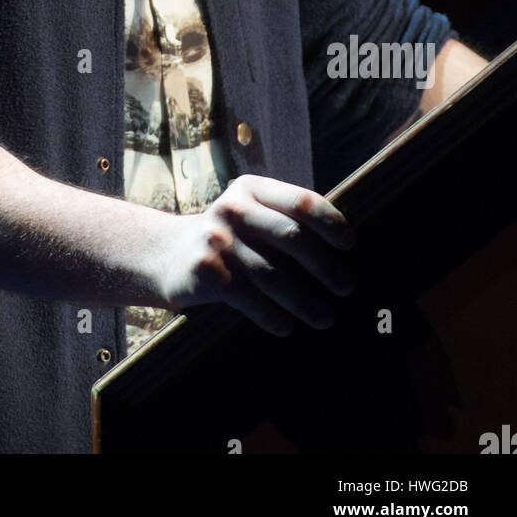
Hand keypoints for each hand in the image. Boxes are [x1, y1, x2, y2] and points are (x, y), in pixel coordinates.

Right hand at [157, 173, 355, 334]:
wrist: (167, 254)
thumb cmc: (228, 238)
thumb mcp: (250, 215)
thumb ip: (283, 220)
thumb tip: (340, 250)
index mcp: (251, 189)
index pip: (300, 201)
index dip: (330, 222)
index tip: (349, 245)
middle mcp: (233, 208)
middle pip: (292, 237)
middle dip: (324, 266)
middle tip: (345, 286)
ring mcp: (217, 239)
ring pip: (274, 274)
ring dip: (305, 301)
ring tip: (325, 317)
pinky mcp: (206, 270)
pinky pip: (251, 299)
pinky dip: (273, 317)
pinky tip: (287, 327)